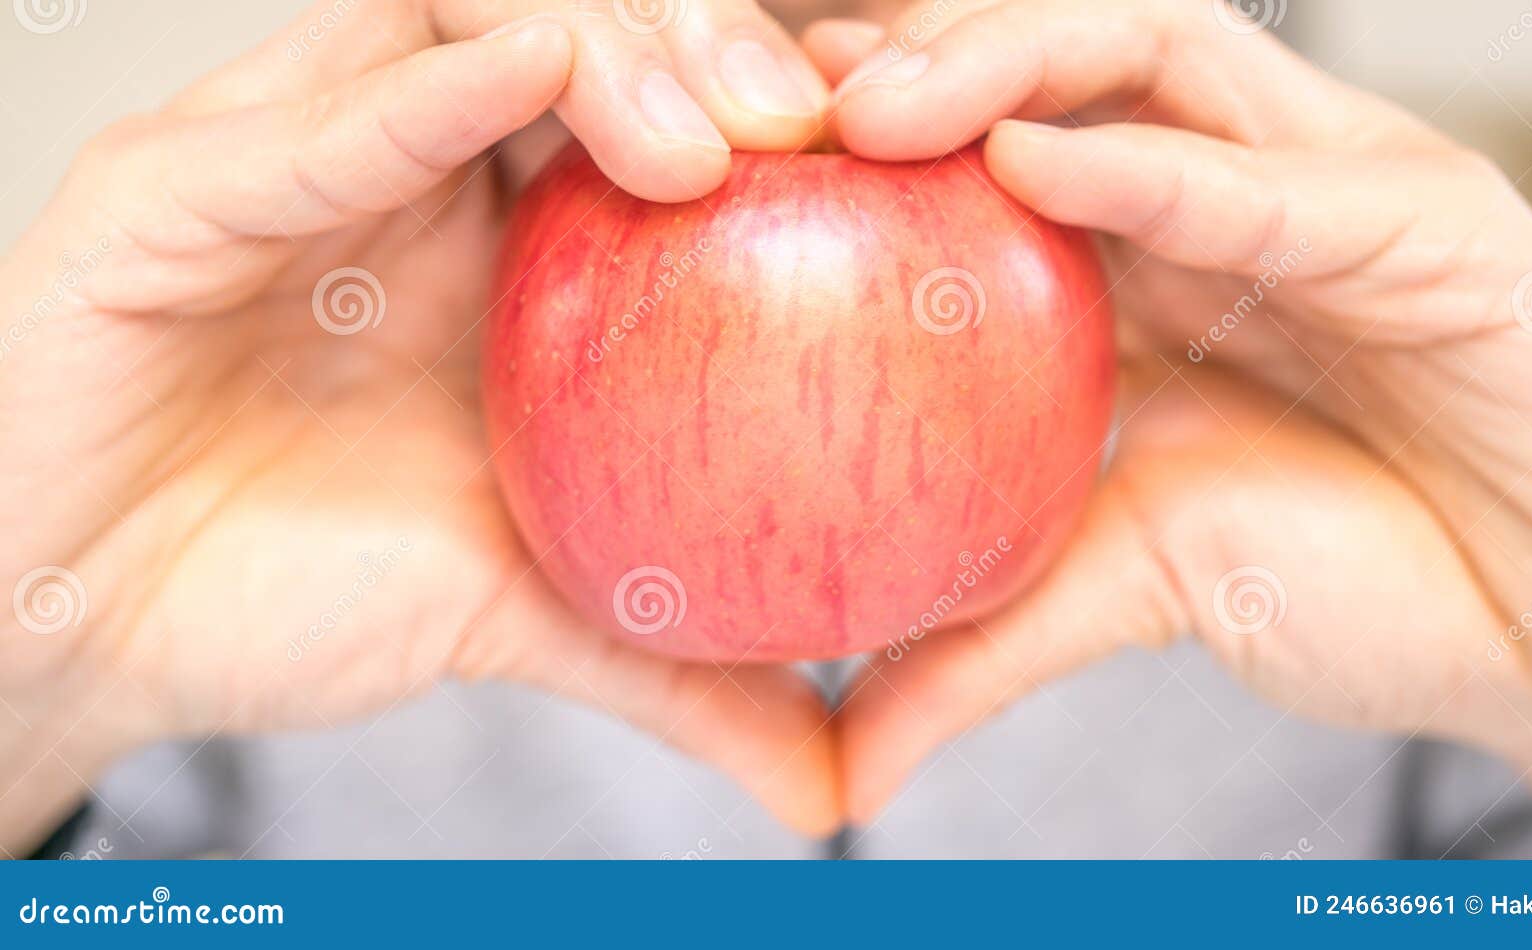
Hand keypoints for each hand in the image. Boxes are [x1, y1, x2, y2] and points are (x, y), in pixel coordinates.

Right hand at [0, 0, 840, 854]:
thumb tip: (833, 782)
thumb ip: (674, 667)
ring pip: (462, 15)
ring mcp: (293, 151)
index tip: (903, 155)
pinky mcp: (172, 185)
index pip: (663, 106)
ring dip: (606, 45)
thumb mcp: (519, 612)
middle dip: (714, 47)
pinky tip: (531, 66)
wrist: (90, 627)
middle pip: (587, 27)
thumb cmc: (290, 587)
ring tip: (710, 144)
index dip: (784, 100)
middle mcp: (409, 159)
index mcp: (503, 232)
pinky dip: (421, 93)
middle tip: (816, 134)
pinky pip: (310, 117)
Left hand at [806, 0, 1531, 837]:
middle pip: (1048, 60)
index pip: (988, 134)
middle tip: (782, 108)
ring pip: (1150, 59)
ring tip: (877, 106)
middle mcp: (1218, 190)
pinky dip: (1150, 175)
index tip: (738, 153)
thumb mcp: (1130, 585)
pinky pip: (1269, 185)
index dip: (868, 128)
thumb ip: (982, 646)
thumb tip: (840, 761)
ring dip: (1005, 61)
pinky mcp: (1421, 221)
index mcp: (1142, 251)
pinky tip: (1028, 164)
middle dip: (912, 59)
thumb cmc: (1361, 566)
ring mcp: (1319, 184)